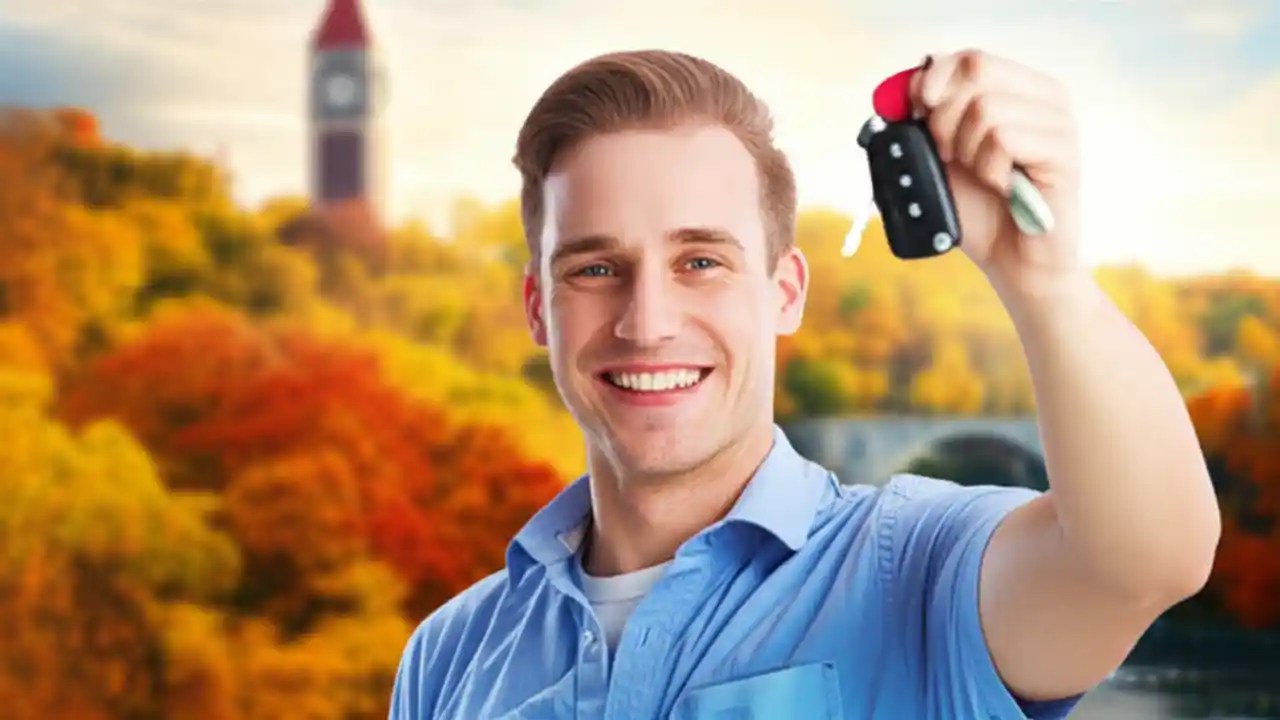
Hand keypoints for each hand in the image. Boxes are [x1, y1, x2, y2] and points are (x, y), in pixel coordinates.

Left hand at [910, 49, 1084, 298]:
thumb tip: (897, 92)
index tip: (917, 113)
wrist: (1014, 263)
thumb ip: (922, 123)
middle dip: (944, 119)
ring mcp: (1060, 121)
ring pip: (986, 110)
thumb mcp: (939, 160)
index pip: (968, 58)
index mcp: (1017, 89)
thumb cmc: (978, 211)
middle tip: (951, 157)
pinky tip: (1005, 188)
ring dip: (968, 153)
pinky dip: (990, 170)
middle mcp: (1045, 96)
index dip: (932, 81)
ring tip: (986, 178)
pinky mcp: (1065, 152)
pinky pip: (1004, 140)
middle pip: (975, 73)